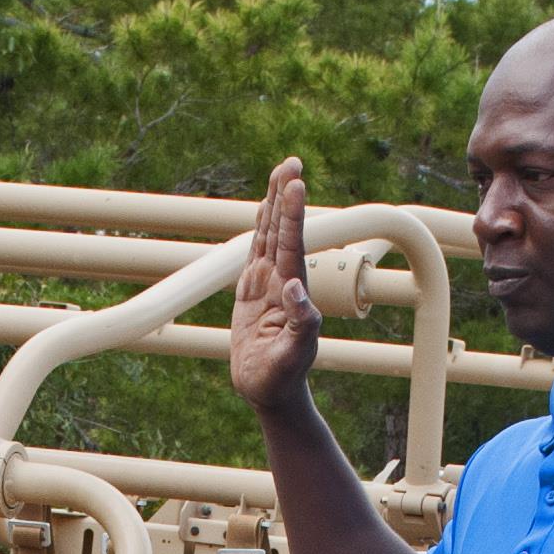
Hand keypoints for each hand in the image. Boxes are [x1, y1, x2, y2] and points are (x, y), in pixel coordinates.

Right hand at [229, 157, 324, 429]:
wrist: (269, 390)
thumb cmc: (283, 376)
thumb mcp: (294, 353)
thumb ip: (301, 322)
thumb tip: (295, 286)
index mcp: (292, 290)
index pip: (292, 244)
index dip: (292, 214)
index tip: (295, 184)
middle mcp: (282, 280)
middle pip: (283, 230)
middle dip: (286, 197)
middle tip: (291, 163)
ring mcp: (267, 284)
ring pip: (270, 236)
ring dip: (274, 205)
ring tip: (280, 173)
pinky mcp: (252, 292)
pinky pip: (255, 253)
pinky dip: (259, 230)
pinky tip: (262, 211)